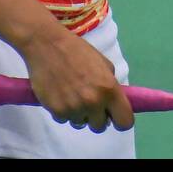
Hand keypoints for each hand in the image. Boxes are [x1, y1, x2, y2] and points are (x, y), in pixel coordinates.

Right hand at [19, 27, 134, 133]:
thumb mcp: (103, 63)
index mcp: (109, 89)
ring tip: (71, 94)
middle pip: (100, 126)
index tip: (113, 115)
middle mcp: (93, 102)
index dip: (120, 120)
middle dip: (96, 116)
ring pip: (81, 123)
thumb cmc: (77, 50)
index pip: (125, 122)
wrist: (47, 45)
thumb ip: (111, 86)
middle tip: (88, 102)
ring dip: (78, 113)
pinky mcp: (57, 111)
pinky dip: (63, 110)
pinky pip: (64, 120)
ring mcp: (74, 109)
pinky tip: (60, 94)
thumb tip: (112, 104)